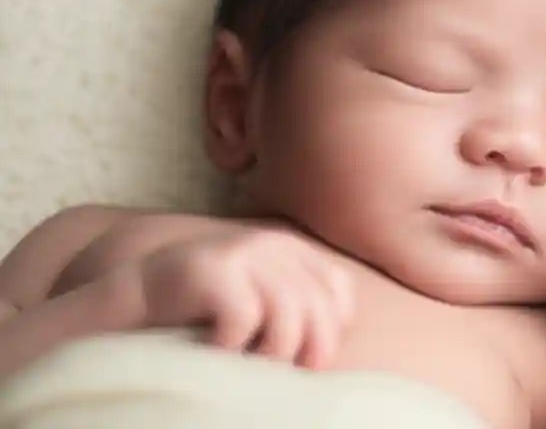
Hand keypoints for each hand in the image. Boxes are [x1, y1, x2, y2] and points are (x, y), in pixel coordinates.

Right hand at [120, 227, 354, 368]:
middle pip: (319, 307)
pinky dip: (234, 345)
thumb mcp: (260, 302)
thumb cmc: (204, 313)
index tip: (305, 360)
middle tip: (283, 374)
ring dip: (273, 353)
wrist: (134, 299)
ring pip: (289, 315)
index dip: (329, 331)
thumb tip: (328, 353)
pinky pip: (246, 318)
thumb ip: (296, 310)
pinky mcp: (214, 269)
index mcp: (292, 250)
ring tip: (249, 364)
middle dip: (308, 350)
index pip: (338, 291)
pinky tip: (216, 350)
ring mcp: (244, 252)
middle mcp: (273, 244)